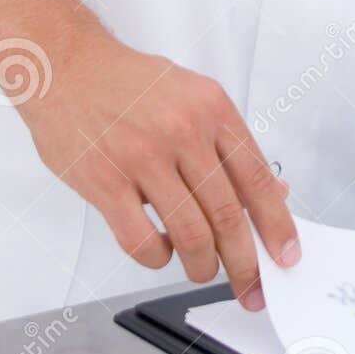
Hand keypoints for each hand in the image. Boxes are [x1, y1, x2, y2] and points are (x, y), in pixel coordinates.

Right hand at [20, 20, 299, 308]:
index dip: (276, 225)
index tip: (286, 255)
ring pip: (190, 233)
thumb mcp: (194, 96)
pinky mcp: (105, 182)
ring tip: (203, 269)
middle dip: (245, 262)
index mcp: (212, 108)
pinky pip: (141, 241)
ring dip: (202, 265)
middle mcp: (182, 131)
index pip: (257, 177)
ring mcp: (142, 157)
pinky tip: (160, 251)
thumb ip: (230, 145)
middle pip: (227, 214)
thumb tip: (272, 190)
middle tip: (252, 286)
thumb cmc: (131, 84)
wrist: (68, 68)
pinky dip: (158, 258)